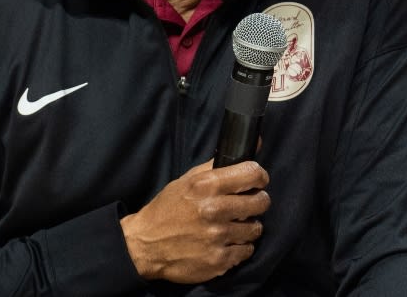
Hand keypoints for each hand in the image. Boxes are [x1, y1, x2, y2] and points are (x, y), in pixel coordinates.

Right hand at [120, 159, 269, 283]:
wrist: (145, 245)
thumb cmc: (167, 209)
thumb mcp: (186, 181)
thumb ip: (216, 166)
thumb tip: (251, 146)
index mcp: (206, 186)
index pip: (253, 173)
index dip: (259, 176)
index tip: (257, 181)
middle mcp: (214, 210)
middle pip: (261, 202)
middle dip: (257, 201)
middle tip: (247, 205)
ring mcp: (218, 237)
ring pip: (256, 228)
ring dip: (247, 227)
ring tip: (233, 226)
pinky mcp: (220, 260)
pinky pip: (247, 251)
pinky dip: (239, 247)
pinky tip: (226, 242)